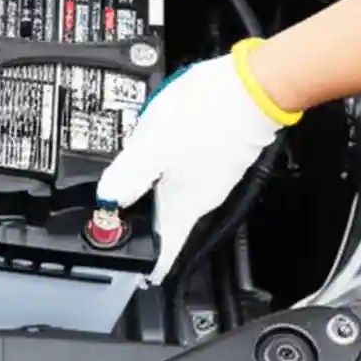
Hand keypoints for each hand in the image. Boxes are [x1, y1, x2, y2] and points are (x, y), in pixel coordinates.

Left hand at [98, 42, 300, 282]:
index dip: (145, 265)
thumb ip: (127, 175)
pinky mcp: (220, 155)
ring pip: (175, 192)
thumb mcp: (152, 145)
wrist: (252, 86)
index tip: (133, 275)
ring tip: (134, 173)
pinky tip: (161, 144)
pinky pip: (187, 169)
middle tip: (118, 216)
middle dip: (142, 219)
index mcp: (182, 206)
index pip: (163, 252)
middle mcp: (201, 198)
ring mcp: (213, 177)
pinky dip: (170, 164)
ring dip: (153, 187)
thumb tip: (107, 198)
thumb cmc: (209, 116)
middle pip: (166, 220)